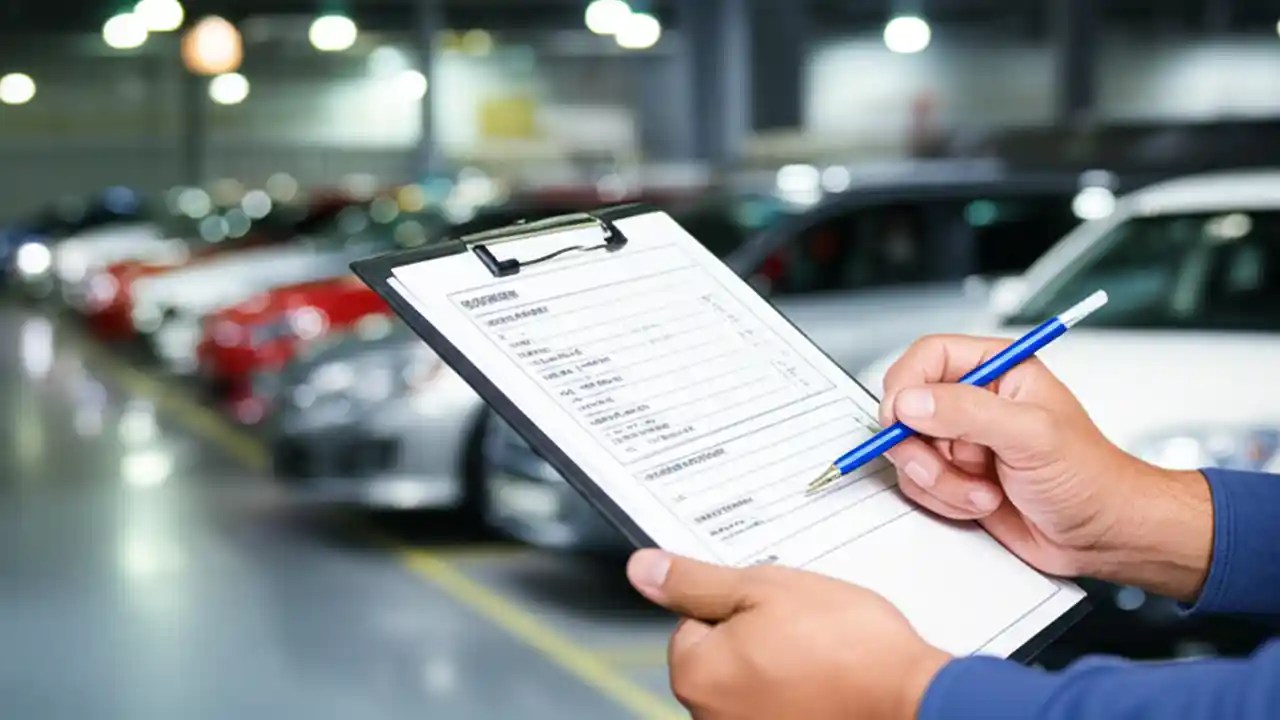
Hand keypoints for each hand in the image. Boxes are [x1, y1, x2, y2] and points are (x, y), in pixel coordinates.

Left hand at [627, 549, 949, 719]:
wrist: (911, 700)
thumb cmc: (847, 645)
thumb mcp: (765, 589)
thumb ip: (696, 582)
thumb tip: (644, 569)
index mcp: (696, 674)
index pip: (691, 623)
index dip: (736, 608)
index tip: (774, 610)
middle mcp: (710, 718)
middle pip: (719, 659)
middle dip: (754, 641)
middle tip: (803, 632)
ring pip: (750, 686)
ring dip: (777, 671)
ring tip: (821, 659)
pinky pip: (776, 709)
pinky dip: (797, 698)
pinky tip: (827, 687)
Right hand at [879, 334, 1212, 600]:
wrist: (1100, 535)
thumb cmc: (1088, 478)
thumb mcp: (1031, 435)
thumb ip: (967, 411)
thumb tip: (911, 401)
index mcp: (996, 371)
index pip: (927, 357)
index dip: (906, 385)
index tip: (900, 417)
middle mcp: (973, 402)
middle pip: (907, 408)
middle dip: (922, 447)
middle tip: (948, 464)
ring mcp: (961, 441)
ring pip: (909, 451)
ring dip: (940, 481)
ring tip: (983, 490)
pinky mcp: (955, 477)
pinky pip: (919, 484)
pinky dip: (945, 500)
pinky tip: (984, 502)